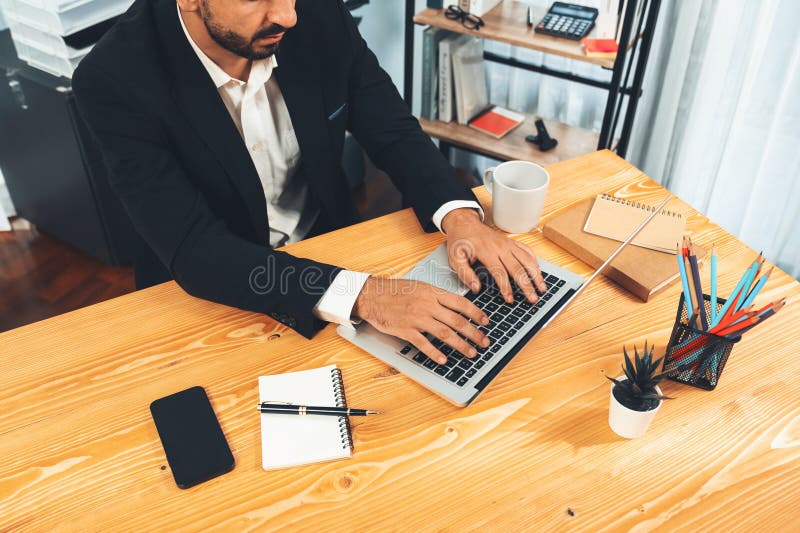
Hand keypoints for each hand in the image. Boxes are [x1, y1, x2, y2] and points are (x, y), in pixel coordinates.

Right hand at [352, 276, 489, 364]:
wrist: (373, 295)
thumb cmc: (396, 291)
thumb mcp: (421, 286)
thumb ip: (438, 296)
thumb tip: (457, 306)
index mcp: (432, 292)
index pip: (460, 303)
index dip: (476, 313)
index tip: (486, 322)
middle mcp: (427, 305)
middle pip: (457, 321)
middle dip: (474, 333)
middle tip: (485, 342)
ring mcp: (417, 318)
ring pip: (444, 333)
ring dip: (460, 345)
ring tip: (471, 353)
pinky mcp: (406, 330)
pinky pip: (423, 344)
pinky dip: (435, 353)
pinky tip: (443, 360)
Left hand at [441, 208, 546, 303]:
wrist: (464, 223)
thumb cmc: (460, 241)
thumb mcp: (454, 258)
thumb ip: (465, 274)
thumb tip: (476, 288)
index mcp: (486, 251)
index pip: (500, 272)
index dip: (506, 287)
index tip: (510, 299)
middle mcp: (500, 247)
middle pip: (518, 268)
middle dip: (527, 285)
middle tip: (533, 298)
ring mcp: (508, 244)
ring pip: (527, 259)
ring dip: (536, 274)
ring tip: (542, 288)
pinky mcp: (511, 242)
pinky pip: (527, 251)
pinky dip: (535, 261)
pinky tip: (538, 271)